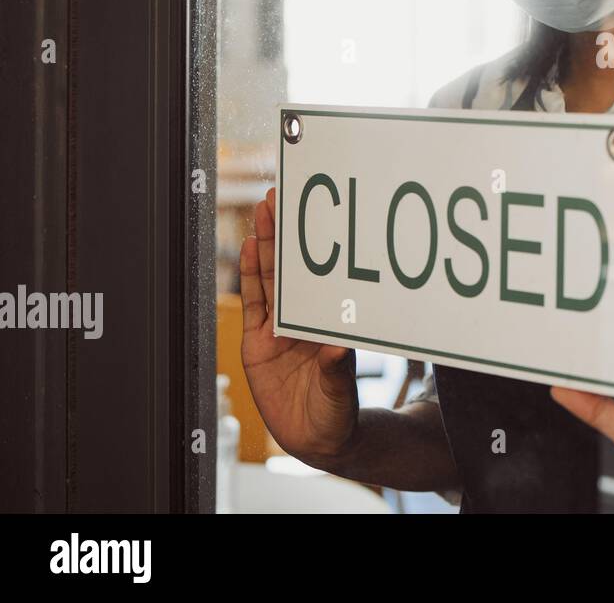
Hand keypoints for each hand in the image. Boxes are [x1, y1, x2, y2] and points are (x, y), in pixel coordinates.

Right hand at [239, 187, 359, 464]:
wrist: (317, 440)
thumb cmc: (339, 413)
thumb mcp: (340, 393)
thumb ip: (336, 369)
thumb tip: (338, 348)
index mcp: (326, 325)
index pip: (318, 276)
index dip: (311, 245)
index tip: (310, 213)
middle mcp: (304, 320)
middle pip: (291, 269)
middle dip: (284, 234)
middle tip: (280, 197)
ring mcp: (280, 329)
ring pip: (271, 279)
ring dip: (266, 247)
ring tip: (263, 213)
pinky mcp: (258, 344)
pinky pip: (253, 305)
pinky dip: (249, 277)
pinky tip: (248, 249)